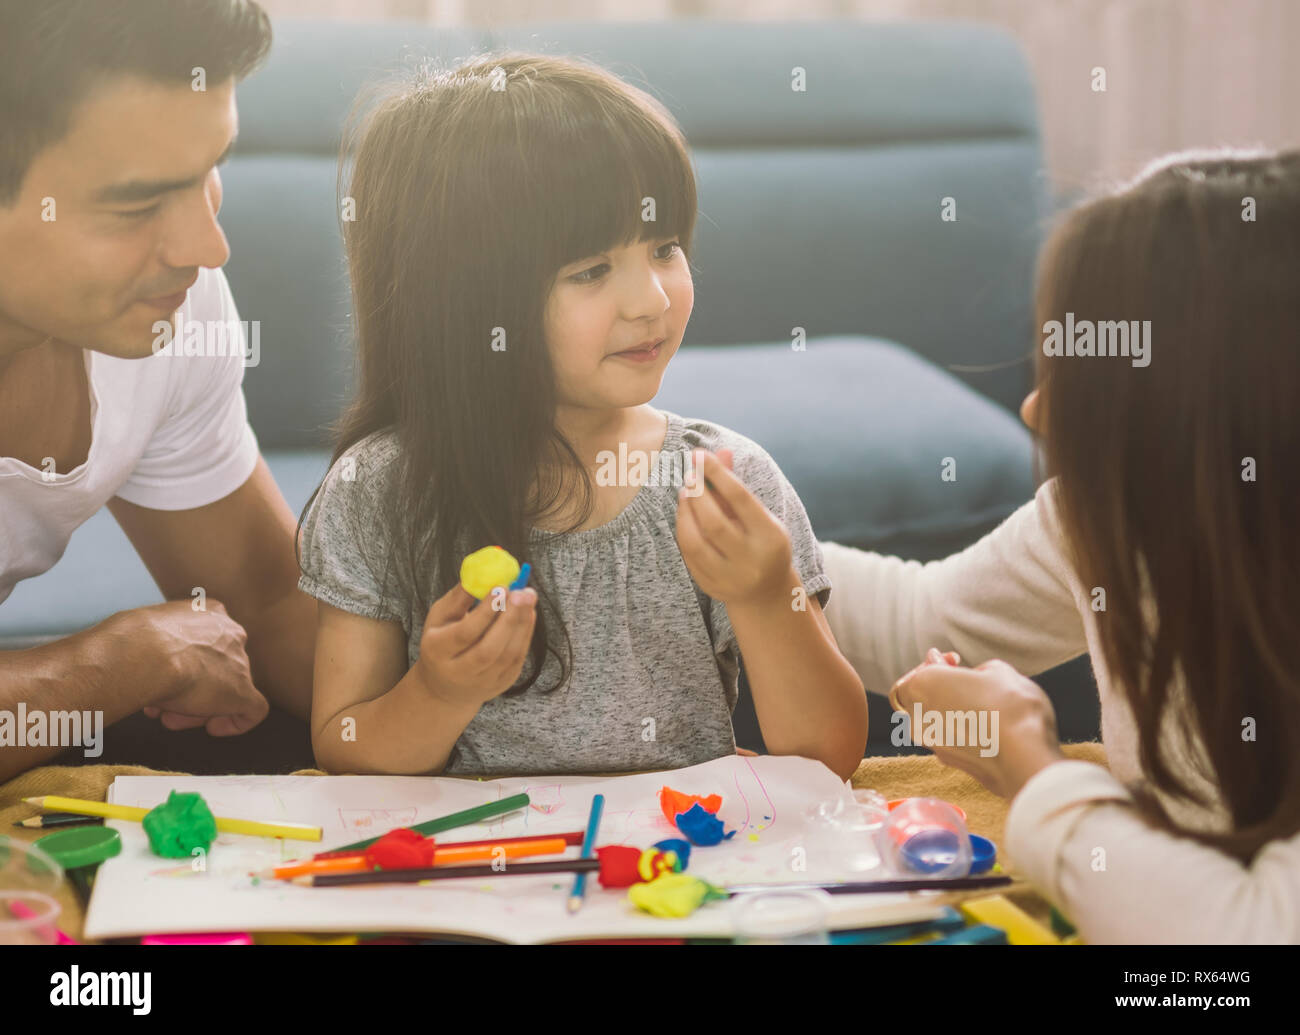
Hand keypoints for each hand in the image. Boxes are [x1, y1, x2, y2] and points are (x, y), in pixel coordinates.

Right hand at [134, 600, 269, 735]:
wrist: (144, 653)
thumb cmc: (132, 641)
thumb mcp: (144, 631)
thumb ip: (156, 643)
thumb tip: (143, 662)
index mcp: (209, 612)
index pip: (204, 642)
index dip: (184, 665)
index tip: (166, 679)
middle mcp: (230, 633)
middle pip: (214, 667)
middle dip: (188, 689)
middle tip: (164, 705)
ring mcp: (240, 662)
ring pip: (225, 689)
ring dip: (196, 707)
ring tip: (170, 716)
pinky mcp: (244, 691)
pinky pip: (252, 711)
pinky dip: (235, 723)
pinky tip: (213, 727)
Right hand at [414, 581, 537, 708]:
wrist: (444, 686)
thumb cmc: (442, 640)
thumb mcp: (440, 617)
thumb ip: (460, 597)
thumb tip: (481, 572)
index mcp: (438, 652)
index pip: (464, 634)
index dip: (485, 612)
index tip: (501, 587)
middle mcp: (458, 672)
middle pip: (488, 650)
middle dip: (509, 619)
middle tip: (523, 592)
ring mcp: (482, 683)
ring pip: (507, 656)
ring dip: (522, 625)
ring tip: (528, 597)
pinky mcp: (501, 685)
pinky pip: (517, 659)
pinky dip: (526, 635)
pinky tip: (529, 614)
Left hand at [676, 448, 793, 605]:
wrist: (766, 593)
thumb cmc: (762, 543)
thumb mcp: (759, 516)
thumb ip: (737, 486)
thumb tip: (720, 451)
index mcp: (770, 536)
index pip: (740, 499)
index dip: (717, 474)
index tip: (700, 454)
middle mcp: (751, 560)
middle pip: (714, 523)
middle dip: (697, 494)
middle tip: (689, 474)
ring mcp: (730, 577)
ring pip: (695, 542)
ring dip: (684, 513)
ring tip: (685, 493)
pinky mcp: (712, 587)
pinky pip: (688, 555)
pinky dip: (683, 530)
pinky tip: (684, 514)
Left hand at [888, 656, 1064, 797]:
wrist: (1025, 757)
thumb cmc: (1010, 705)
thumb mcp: (997, 670)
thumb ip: (972, 669)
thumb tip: (961, 672)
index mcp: (922, 687)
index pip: (914, 674)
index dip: (935, 664)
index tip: (956, 661)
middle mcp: (918, 718)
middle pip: (917, 700)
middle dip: (938, 688)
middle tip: (965, 680)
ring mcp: (933, 745)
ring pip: (933, 723)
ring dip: (950, 711)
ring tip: (981, 705)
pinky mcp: (952, 764)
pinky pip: (949, 741)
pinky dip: (961, 732)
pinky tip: (987, 727)